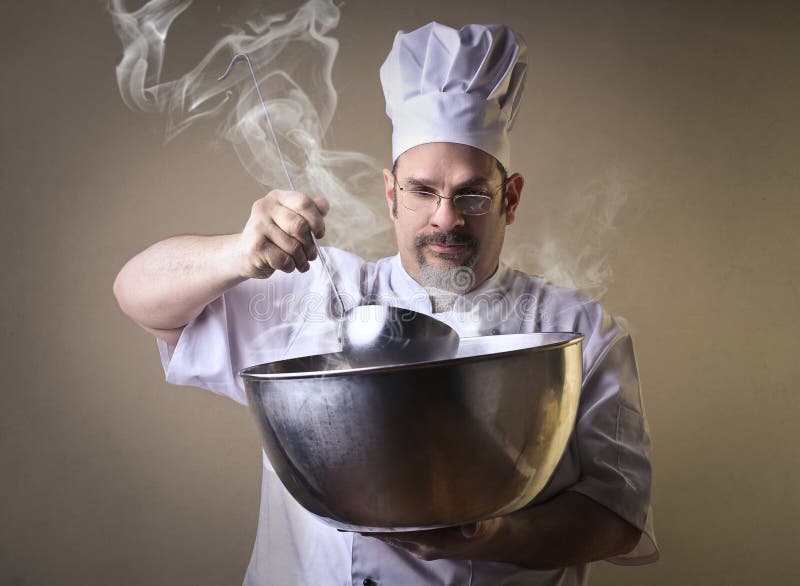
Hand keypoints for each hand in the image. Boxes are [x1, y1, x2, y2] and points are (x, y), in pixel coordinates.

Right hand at [235, 190, 329, 278]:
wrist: (244, 255)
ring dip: (301, 259)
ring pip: (294, 246)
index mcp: (277, 197)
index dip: (317, 221)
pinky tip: (287, 266)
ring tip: (299, 262)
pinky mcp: (255, 247)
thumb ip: (309, 212)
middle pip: (300, 226)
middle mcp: (265, 208)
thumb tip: (324, 205)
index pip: (304, 203)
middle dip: (310, 245)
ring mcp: (258, 227)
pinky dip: (290, 266)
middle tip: (311, 254)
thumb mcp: (291, 220)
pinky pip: (284, 259)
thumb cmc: (273, 238)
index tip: (319, 234)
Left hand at [362, 518, 504, 561]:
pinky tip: (371, 517)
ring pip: (391, 537)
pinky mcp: (421, 544)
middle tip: (348, 507)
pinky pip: (396, 536)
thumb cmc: (486, 527)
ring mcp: (419, 547)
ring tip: (352, 511)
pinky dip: (383, 527)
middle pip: (389, 535)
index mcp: (433, 541)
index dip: (380, 525)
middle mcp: (421, 547)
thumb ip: (475, 525)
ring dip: (374, 526)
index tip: (360, 516)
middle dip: (370, 524)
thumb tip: (470, 528)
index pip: (399, 532)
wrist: (493, 541)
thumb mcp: (485, 523)